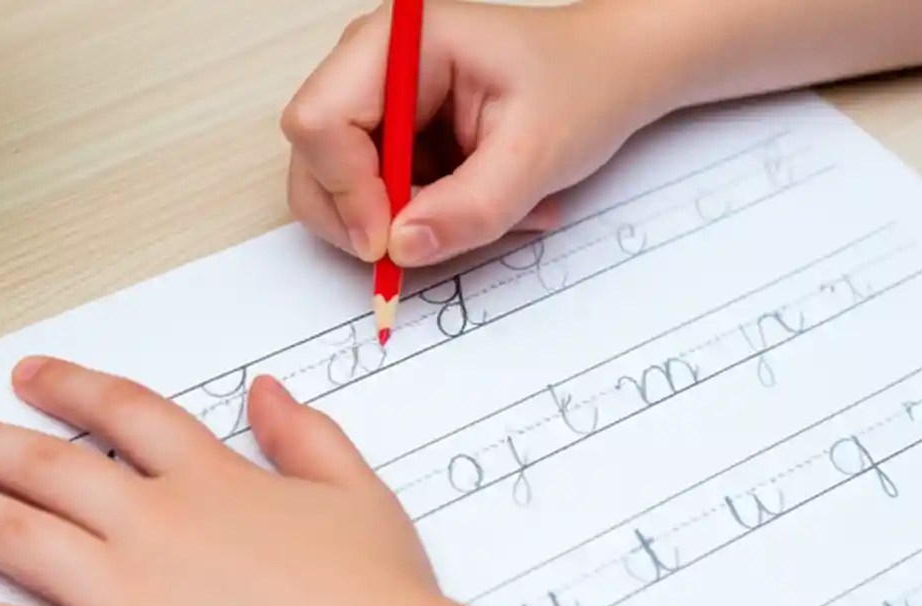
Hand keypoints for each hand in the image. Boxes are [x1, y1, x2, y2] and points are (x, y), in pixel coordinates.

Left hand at [0, 357, 444, 605]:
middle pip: (45, 463)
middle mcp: (155, 524)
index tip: (29, 376)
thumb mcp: (358, 496)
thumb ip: (306, 435)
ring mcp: (123, 596)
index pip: (124, 412)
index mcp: (213, 480)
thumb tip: (265, 391)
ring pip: (10, 531)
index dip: (68, 386)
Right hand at [280, 0, 671, 266]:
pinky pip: (367, 200)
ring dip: (396, 225)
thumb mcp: (538, 153)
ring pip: (333, 190)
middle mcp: (368, 65)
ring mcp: (371, 101)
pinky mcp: (384, 135)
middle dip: (364, 217)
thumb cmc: (581, 86)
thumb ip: (471, 206)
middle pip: (313, 160)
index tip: (391, 243)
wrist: (608, 75)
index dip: (347, 191)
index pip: (320, 122)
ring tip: (475, 214)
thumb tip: (400, 249)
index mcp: (397, 41)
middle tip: (430, 240)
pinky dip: (412, 222)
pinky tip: (471, 207)